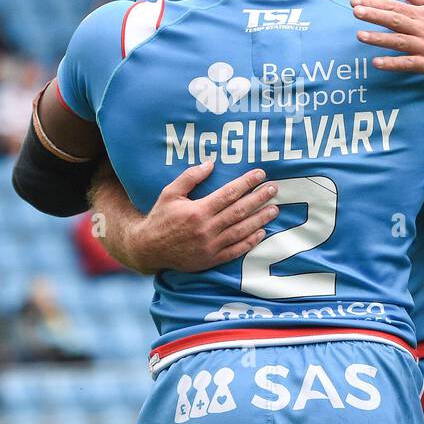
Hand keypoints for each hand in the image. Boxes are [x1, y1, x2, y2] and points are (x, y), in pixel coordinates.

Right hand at [123, 162, 278, 273]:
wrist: (149, 249)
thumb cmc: (160, 217)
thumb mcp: (170, 193)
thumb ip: (190, 177)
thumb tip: (211, 163)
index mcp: (197, 211)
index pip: (228, 193)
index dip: (246, 183)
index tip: (260, 174)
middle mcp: (206, 229)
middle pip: (240, 211)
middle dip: (259, 198)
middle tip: (274, 189)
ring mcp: (210, 246)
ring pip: (241, 231)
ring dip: (260, 219)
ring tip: (274, 209)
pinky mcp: (211, 259)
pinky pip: (235, 251)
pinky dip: (250, 242)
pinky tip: (261, 233)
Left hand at [352, 0, 423, 80]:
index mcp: (421, 13)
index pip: (394, 6)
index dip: (374, 3)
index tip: (355, 1)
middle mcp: (421, 28)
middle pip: (395, 20)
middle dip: (374, 15)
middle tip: (355, 11)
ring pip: (399, 41)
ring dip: (379, 38)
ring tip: (360, 35)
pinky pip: (408, 63)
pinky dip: (392, 63)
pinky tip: (377, 63)